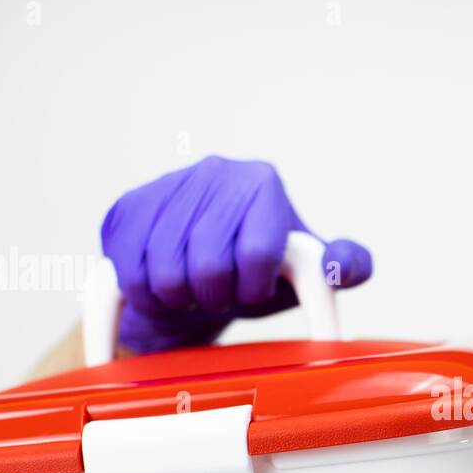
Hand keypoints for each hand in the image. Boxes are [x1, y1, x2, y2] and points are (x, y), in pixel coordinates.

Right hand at [100, 155, 371, 353]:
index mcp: (263, 184)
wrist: (204, 274)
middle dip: (215, 297)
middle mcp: (216, 172)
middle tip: (218, 297)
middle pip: (207, 264)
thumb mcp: (310, 272)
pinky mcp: (127, 207)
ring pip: (162, 271)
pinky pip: (126, 268)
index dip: (252, 288)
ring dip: (178, 299)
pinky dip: (142, 294)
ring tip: (191, 293)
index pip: (256, 253)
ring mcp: (167, 184)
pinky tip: (159, 288)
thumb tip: (342, 266)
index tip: (252, 291)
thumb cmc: (265, 274)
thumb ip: (347, 265)